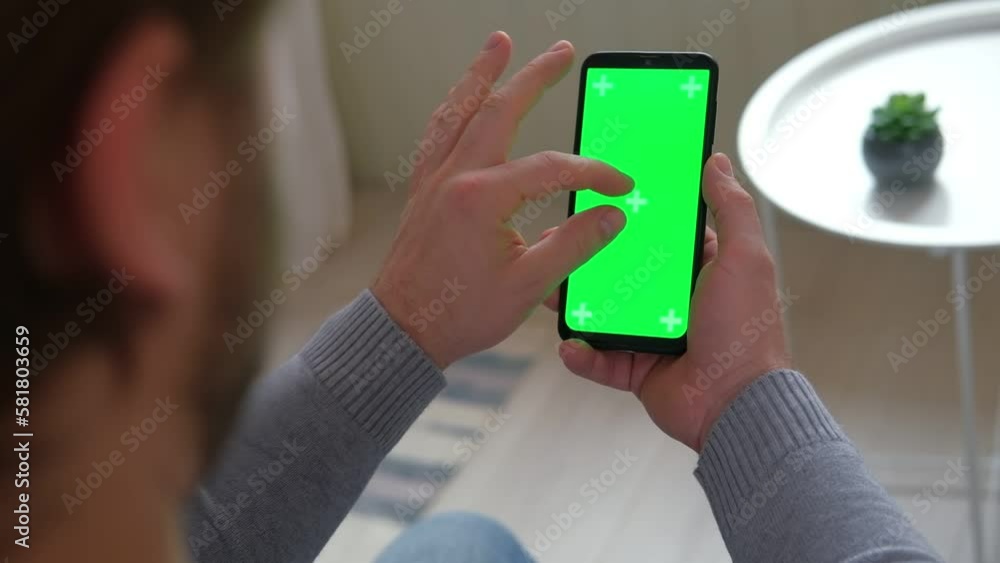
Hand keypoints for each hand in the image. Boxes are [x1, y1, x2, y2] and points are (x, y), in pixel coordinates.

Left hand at [373, 33, 633, 367]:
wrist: (402, 330)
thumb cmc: (459, 313)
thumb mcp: (528, 286)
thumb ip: (574, 246)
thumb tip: (612, 216)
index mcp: (483, 198)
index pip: (553, 168)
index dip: (593, 173)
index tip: (621, 187)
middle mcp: (455, 176)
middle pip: (500, 109)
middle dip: (535, 77)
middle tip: (562, 52)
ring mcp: (433, 180)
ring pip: (459, 111)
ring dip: (482, 74)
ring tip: (499, 45)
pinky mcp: (422, 190)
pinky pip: (438, 134)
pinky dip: (454, 109)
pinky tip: (461, 100)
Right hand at [554, 154, 791, 451]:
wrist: (736, 404)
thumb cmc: (745, 330)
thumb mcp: (744, 257)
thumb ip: (730, 208)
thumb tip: (716, 163)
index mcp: (700, 270)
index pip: (657, 235)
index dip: (629, 217)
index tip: (599, 199)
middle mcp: (673, 300)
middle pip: (620, 271)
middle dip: (588, 258)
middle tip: (557, 242)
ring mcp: (652, 335)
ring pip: (602, 312)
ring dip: (574, 303)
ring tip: (550, 291)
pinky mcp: (636, 370)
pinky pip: (600, 360)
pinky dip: (582, 355)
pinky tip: (568, 344)